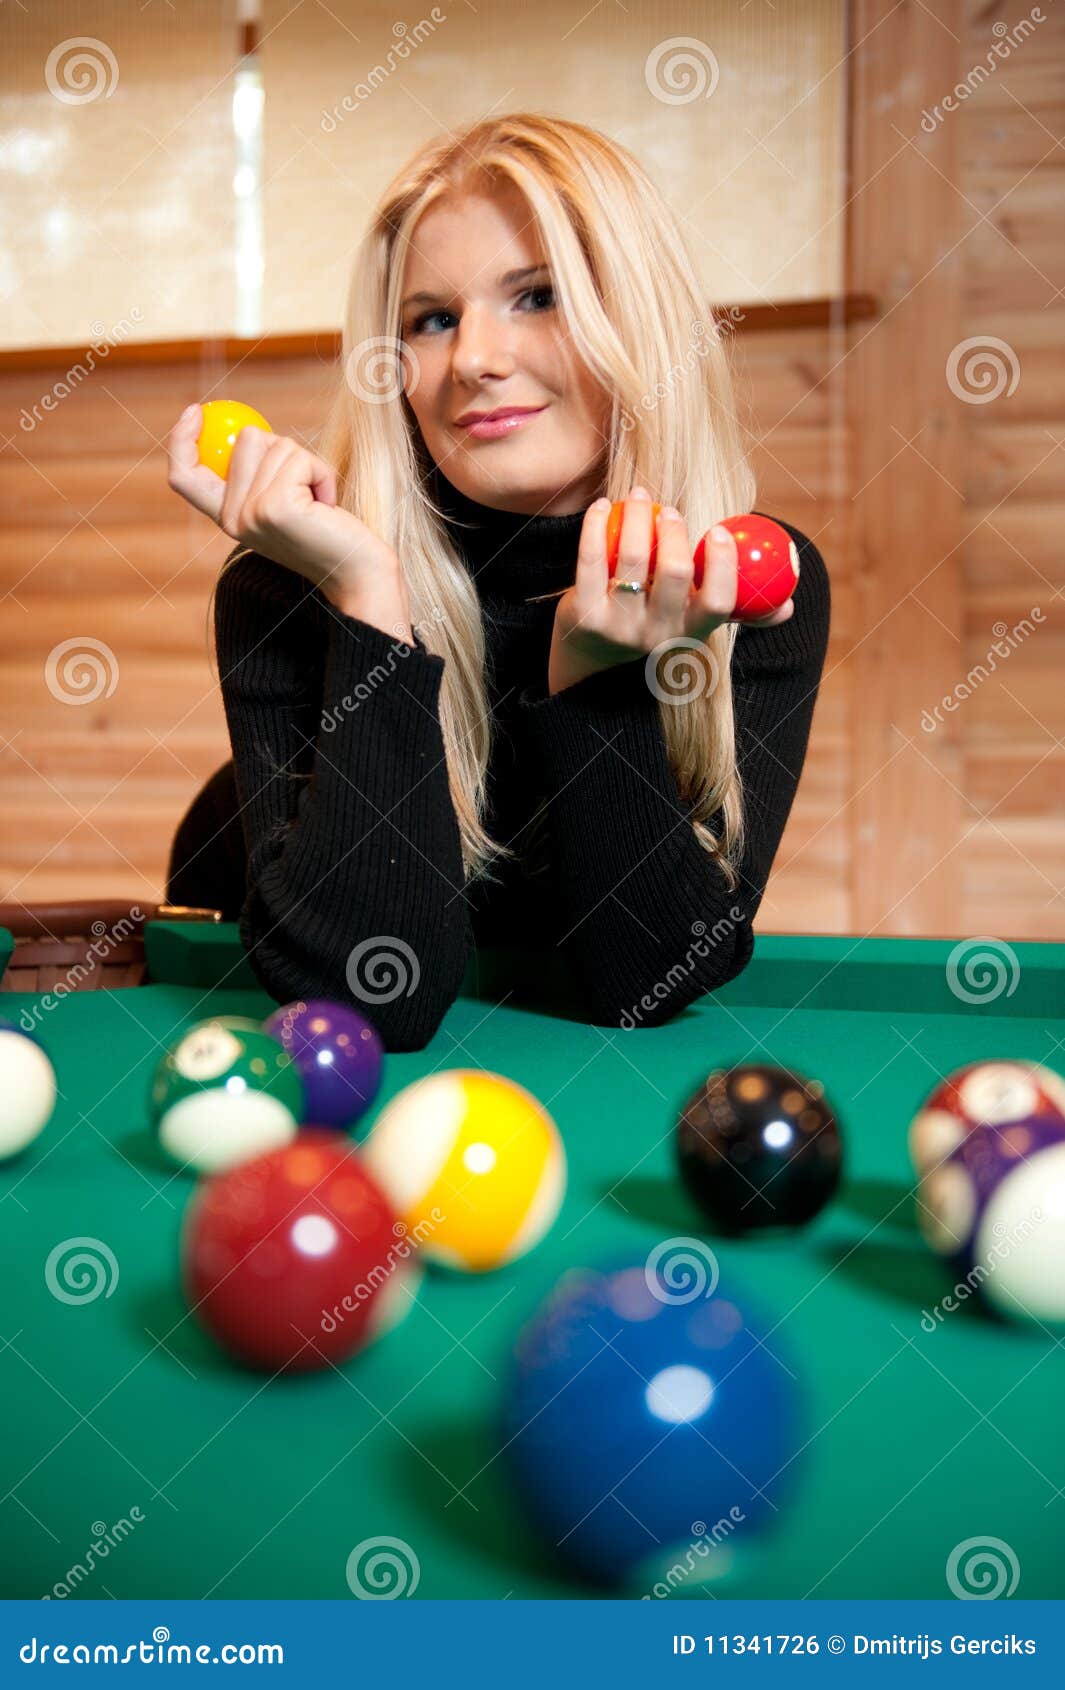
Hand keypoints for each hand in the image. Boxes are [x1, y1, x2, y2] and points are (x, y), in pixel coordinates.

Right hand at [166, 403, 405, 614]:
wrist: (356, 575)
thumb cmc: (327, 533)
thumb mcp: (281, 504)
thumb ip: (257, 477)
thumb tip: (247, 431)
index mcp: (227, 519)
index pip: (184, 477)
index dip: (181, 440)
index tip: (196, 411)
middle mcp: (232, 519)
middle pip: (245, 440)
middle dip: (284, 449)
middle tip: (305, 486)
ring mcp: (250, 513)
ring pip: (275, 444)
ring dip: (308, 464)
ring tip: (318, 501)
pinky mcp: (276, 507)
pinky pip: (300, 458)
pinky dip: (321, 473)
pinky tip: (328, 506)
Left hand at [547, 487, 793, 694]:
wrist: (589, 652)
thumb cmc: (653, 621)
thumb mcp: (693, 623)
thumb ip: (737, 610)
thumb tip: (788, 606)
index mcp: (690, 633)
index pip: (717, 603)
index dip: (721, 564)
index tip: (716, 531)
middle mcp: (657, 635)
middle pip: (674, 574)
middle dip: (675, 531)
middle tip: (670, 509)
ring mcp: (618, 627)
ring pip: (632, 559)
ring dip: (638, 516)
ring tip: (639, 495)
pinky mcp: (584, 615)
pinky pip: (591, 559)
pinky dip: (596, 525)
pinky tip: (603, 506)